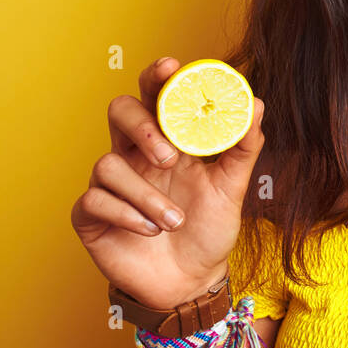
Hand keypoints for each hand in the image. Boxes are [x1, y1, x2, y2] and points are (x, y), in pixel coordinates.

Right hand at [70, 56, 265, 310]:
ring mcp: (110, 184)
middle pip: (119, 111)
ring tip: (174, 221)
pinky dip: (125, 215)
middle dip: (141, 126)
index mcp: (167, 139)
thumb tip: (255, 104)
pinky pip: (94, 201)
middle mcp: (134, 155)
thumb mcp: (232, 188)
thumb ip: (243, 147)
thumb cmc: (208, 228)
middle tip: (167, 155)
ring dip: (145, 194)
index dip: (157, 76)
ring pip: (107, 163)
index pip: (155, 95)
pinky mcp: (91, 216)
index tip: (171, 66)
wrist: (193, 281)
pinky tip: (150, 231)